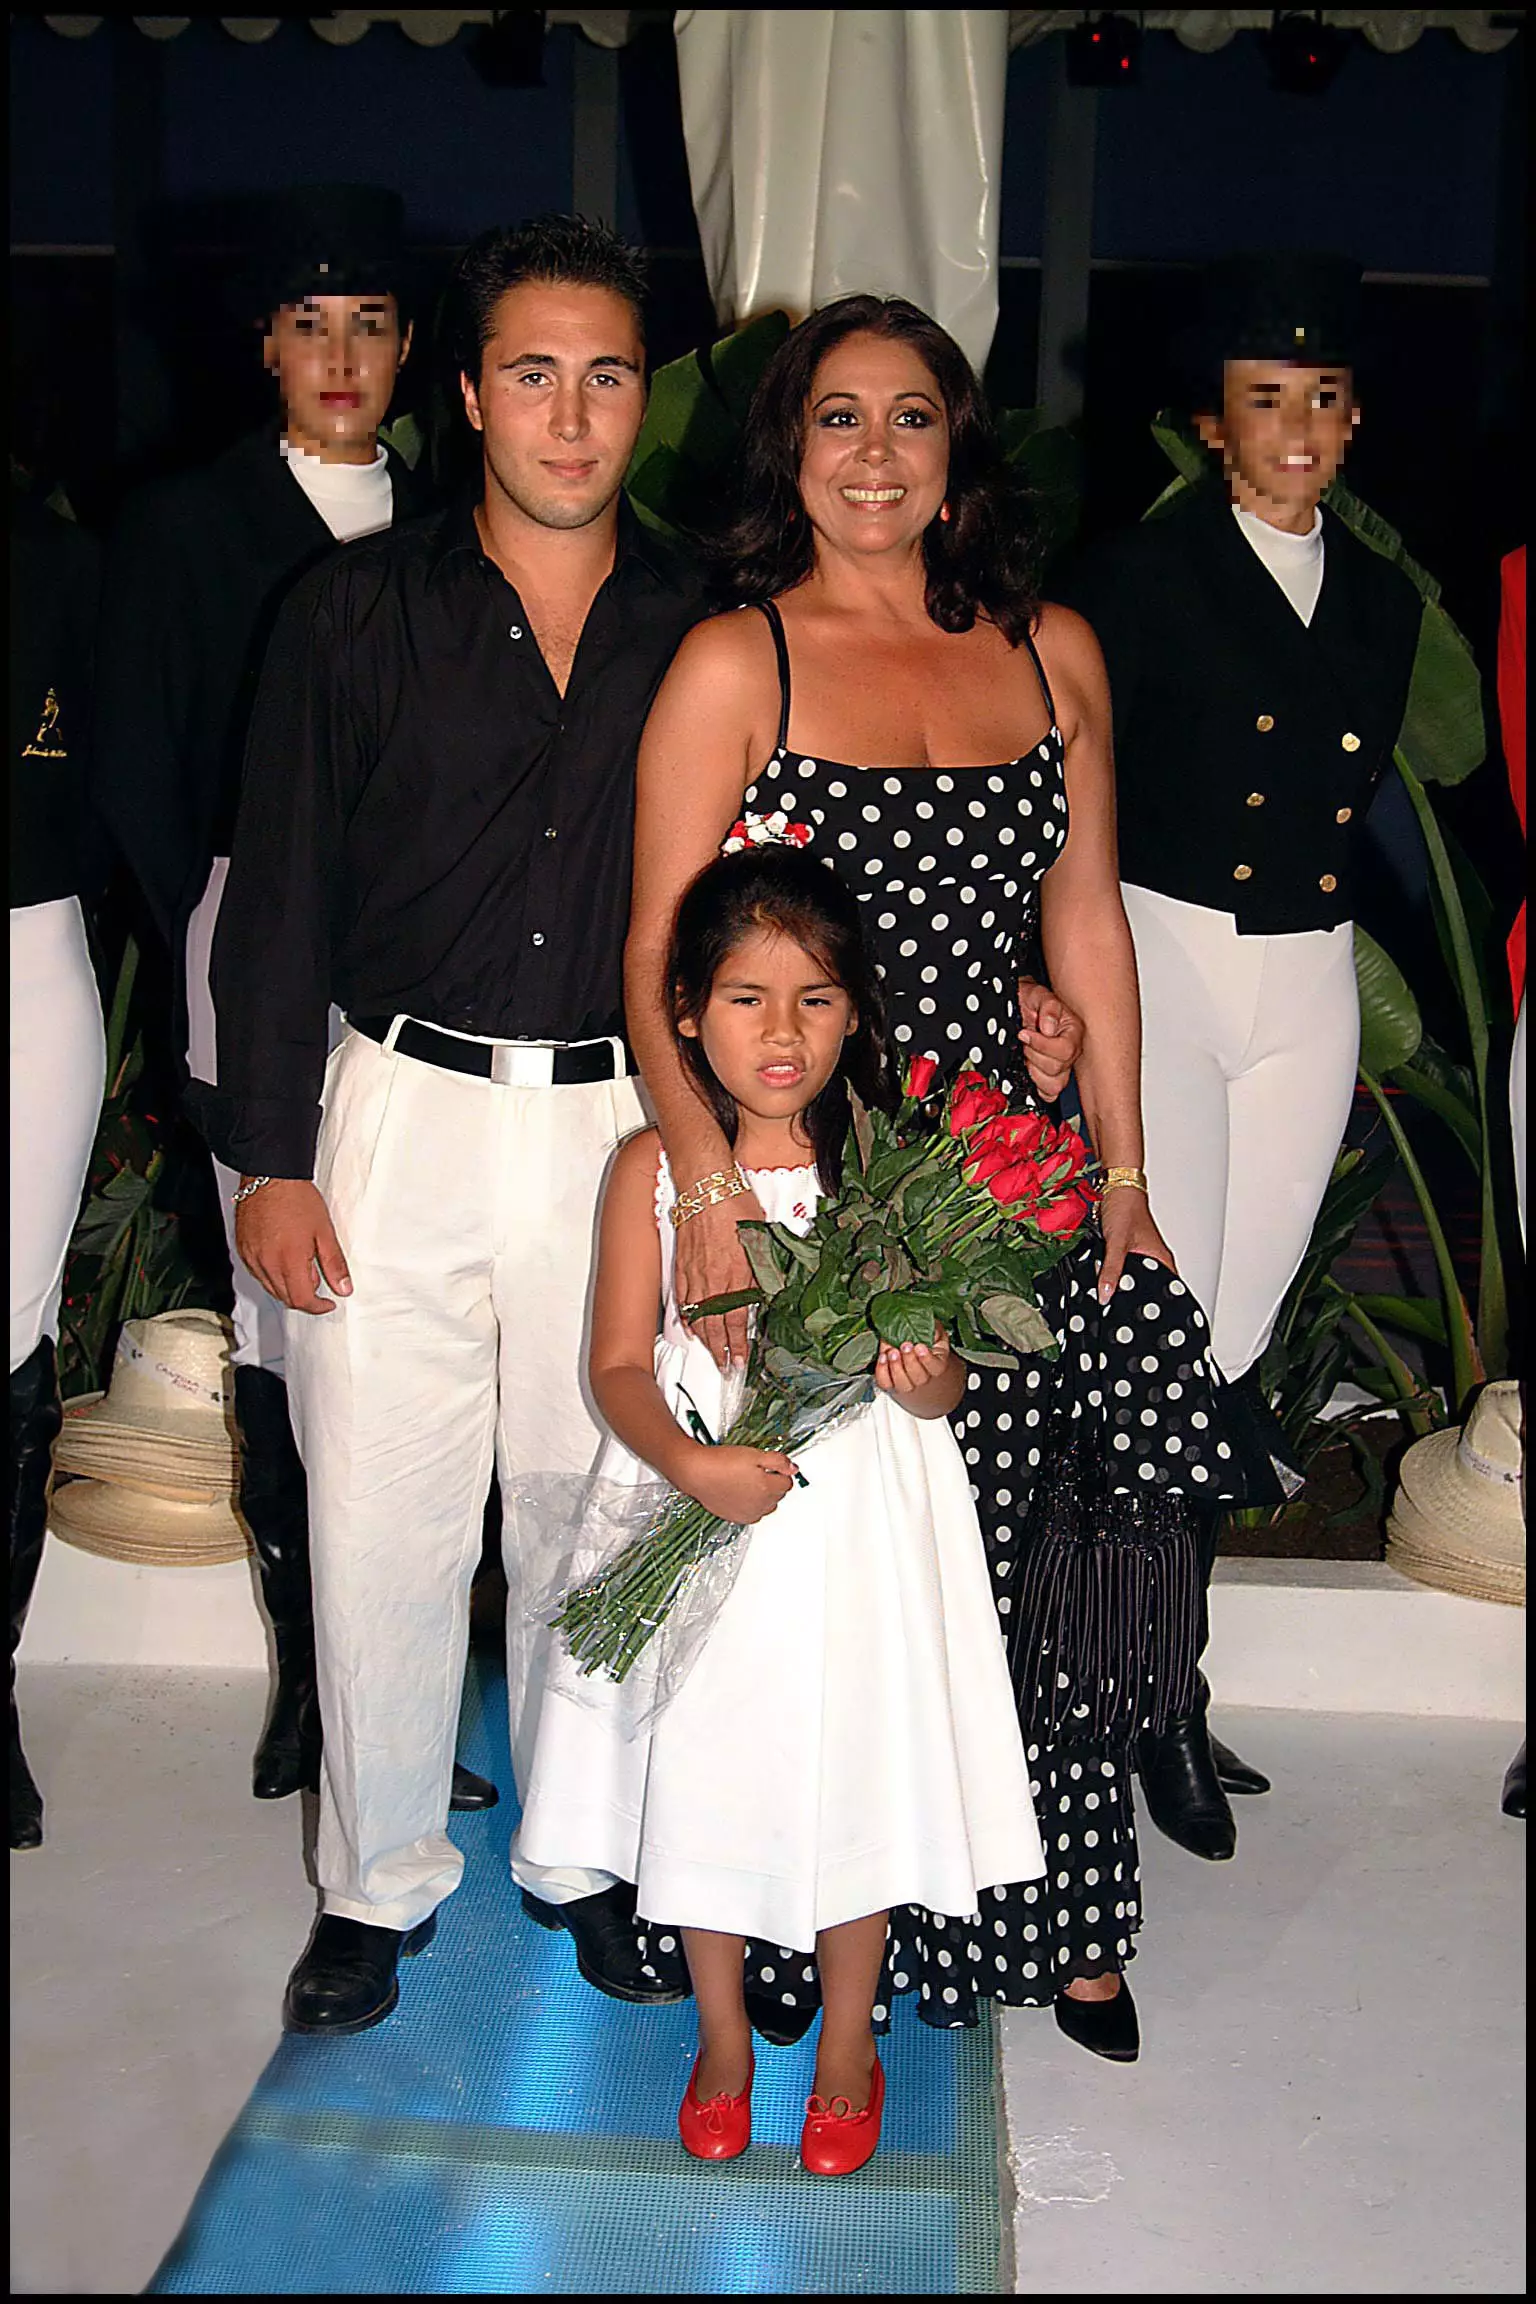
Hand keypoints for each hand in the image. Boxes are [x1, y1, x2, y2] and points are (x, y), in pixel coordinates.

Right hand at [235, 1179, 351, 1315]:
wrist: (269, 1176)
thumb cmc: (296, 1198)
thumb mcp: (324, 1232)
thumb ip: (334, 1264)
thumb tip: (344, 1288)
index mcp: (288, 1261)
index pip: (301, 1300)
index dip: (317, 1307)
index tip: (328, 1303)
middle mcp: (265, 1263)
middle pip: (285, 1298)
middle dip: (304, 1297)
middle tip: (319, 1281)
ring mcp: (251, 1257)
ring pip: (270, 1288)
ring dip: (287, 1287)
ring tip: (302, 1266)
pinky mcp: (242, 1249)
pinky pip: (258, 1273)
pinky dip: (272, 1275)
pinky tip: (283, 1260)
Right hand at [673, 1186, 766, 1369]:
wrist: (705, 1186)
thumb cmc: (735, 1205)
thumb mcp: (761, 1239)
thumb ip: (762, 1270)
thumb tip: (767, 1294)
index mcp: (735, 1277)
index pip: (737, 1323)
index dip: (739, 1346)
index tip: (741, 1362)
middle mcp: (712, 1282)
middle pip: (715, 1327)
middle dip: (721, 1351)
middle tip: (725, 1369)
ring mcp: (693, 1275)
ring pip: (698, 1317)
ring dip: (705, 1339)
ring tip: (711, 1354)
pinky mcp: (681, 1265)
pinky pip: (682, 1300)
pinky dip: (687, 1317)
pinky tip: (691, 1326)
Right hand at [679, 1443, 795, 1523]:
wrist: (696, 1472)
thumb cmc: (721, 1462)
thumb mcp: (755, 1454)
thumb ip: (778, 1461)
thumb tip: (793, 1469)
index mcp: (768, 1489)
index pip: (788, 1483)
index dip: (779, 1471)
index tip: (770, 1466)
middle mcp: (761, 1506)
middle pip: (778, 1495)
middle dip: (772, 1483)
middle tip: (756, 1470)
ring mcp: (748, 1514)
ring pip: (766, 1506)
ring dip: (762, 1495)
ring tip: (746, 1480)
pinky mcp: (736, 1518)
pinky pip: (752, 1513)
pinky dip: (750, 1504)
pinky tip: (739, 1491)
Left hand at [875, 1329, 950, 1396]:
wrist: (912, 1352)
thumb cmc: (925, 1341)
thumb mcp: (933, 1332)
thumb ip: (932, 1328)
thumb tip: (925, 1323)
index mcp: (936, 1364)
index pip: (935, 1367)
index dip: (927, 1359)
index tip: (920, 1346)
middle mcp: (922, 1378)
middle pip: (919, 1377)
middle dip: (910, 1361)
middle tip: (905, 1345)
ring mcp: (906, 1383)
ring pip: (903, 1383)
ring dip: (896, 1367)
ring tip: (892, 1352)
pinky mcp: (891, 1383)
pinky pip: (885, 1382)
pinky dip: (882, 1371)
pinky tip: (882, 1358)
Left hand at [1017, 978, 1083, 1101]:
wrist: (1022, 1005)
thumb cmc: (1032, 1000)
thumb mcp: (1039, 994)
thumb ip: (1048, 1007)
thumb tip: (1049, 1028)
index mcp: (1074, 1033)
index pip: (1064, 1051)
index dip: (1041, 1045)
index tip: (1025, 1033)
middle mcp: (1071, 1052)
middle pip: (1057, 1069)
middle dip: (1034, 1055)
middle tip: (1025, 1042)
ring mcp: (1061, 1067)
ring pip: (1054, 1085)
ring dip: (1035, 1072)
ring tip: (1028, 1055)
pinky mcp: (1048, 1077)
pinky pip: (1049, 1094)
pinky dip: (1037, 1085)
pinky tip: (1030, 1069)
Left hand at [1096, 1186, 1173, 1304]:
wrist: (1114, 1188)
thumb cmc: (1125, 1207)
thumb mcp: (1117, 1243)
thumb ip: (1111, 1270)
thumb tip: (1105, 1294)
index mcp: (1160, 1259)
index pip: (1169, 1290)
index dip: (1161, 1306)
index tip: (1149, 1320)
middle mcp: (1153, 1258)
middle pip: (1148, 1287)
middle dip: (1136, 1300)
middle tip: (1122, 1313)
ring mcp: (1139, 1255)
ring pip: (1133, 1278)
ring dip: (1123, 1286)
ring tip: (1112, 1299)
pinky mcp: (1126, 1251)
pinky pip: (1122, 1269)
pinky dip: (1114, 1275)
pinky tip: (1105, 1281)